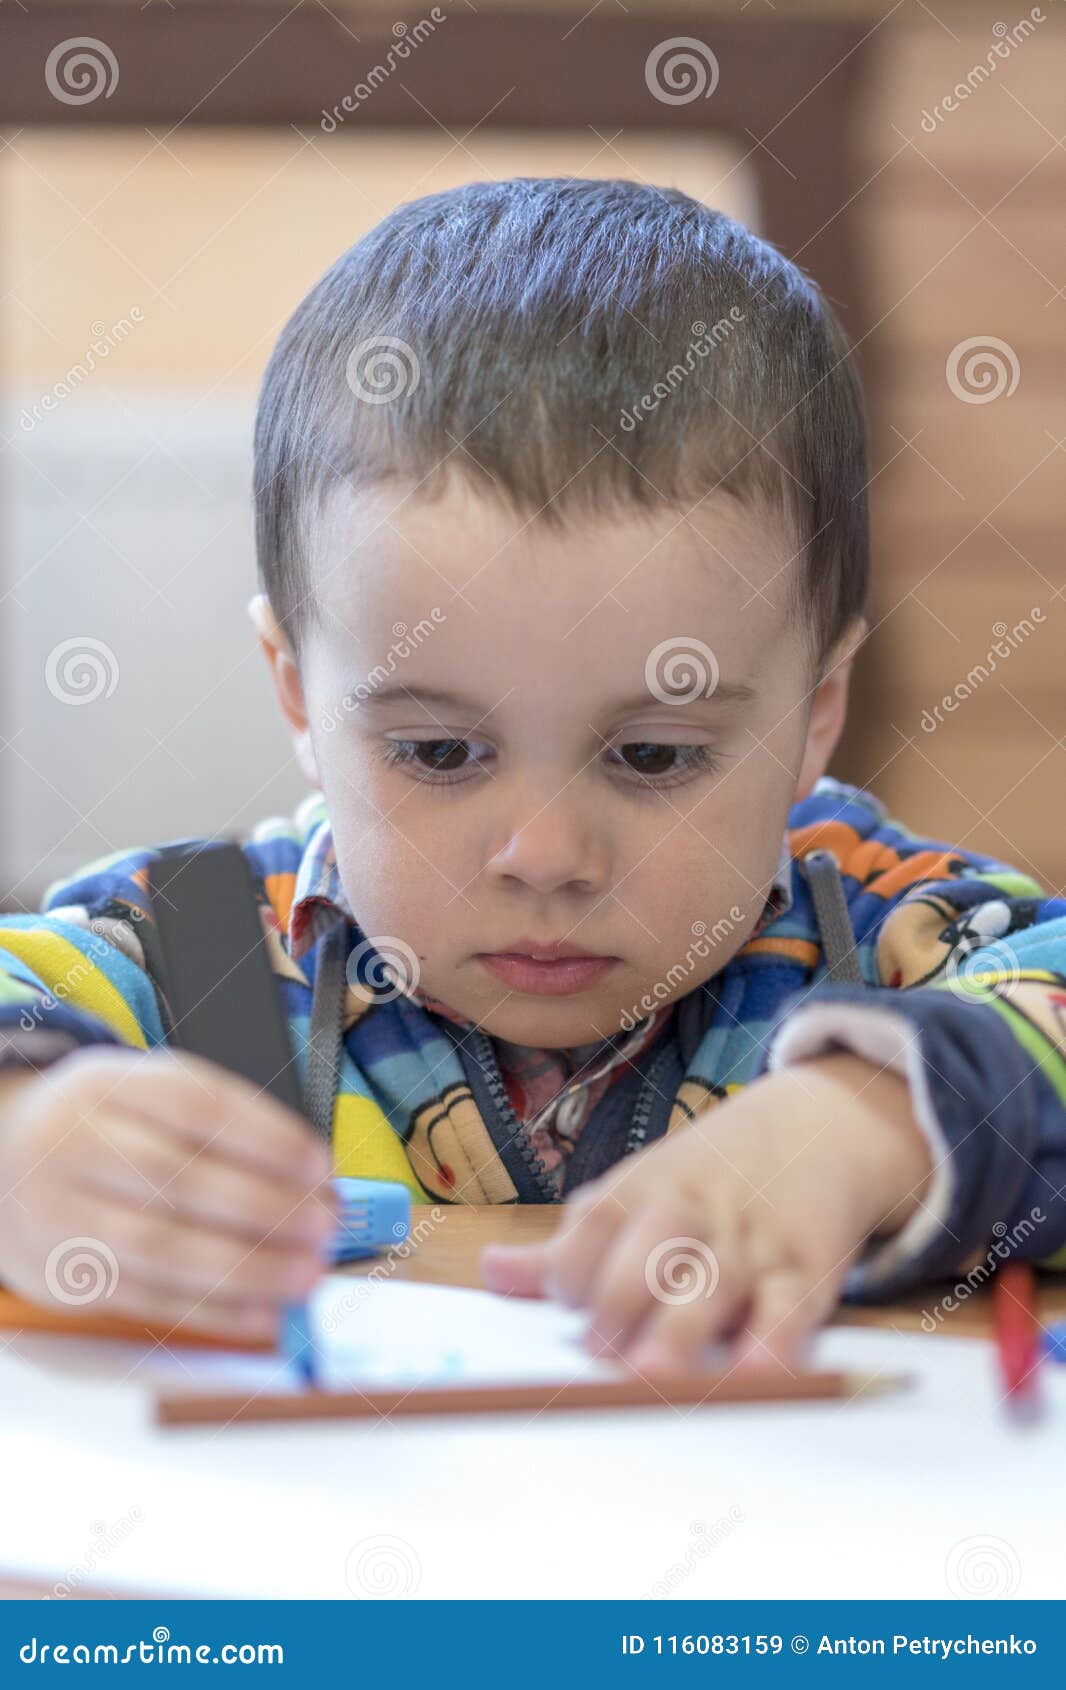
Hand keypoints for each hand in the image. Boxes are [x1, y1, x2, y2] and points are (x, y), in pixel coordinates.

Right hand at [0, 1047, 336, 1342]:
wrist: (2, 1158)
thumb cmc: (108, 1126)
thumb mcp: (149, 1094)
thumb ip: (224, 1124)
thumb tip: (312, 1181)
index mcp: (108, 1086)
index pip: (197, 1106)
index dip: (266, 1138)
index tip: (320, 1166)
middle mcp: (77, 1146)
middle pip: (179, 1181)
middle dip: (266, 1209)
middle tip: (325, 1225)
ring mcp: (62, 1215)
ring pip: (161, 1248)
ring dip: (248, 1268)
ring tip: (306, 1275)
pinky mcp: (63, 1276)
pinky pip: (146, 1300)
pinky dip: (212, 1312)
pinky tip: (263, 1314)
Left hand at [481, 1053, 931, 1373]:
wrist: (812, 1129)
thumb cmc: (704, 1183)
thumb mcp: (634, 1196)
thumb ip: (569, 1249)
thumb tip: (491, 1272)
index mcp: (645, 1191)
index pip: (600, 1218)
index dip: (576, 1261)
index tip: (565, 1304)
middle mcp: (696, 1211)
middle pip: (655, 1245)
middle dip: (624, 1298)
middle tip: (600, 1354)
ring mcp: (752, 1240)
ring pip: (717, 1279)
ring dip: (685, 1328)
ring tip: (653, 1377)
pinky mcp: (807, 1270)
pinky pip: (791, 1306)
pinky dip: (774, 1340)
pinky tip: (754, 1373)